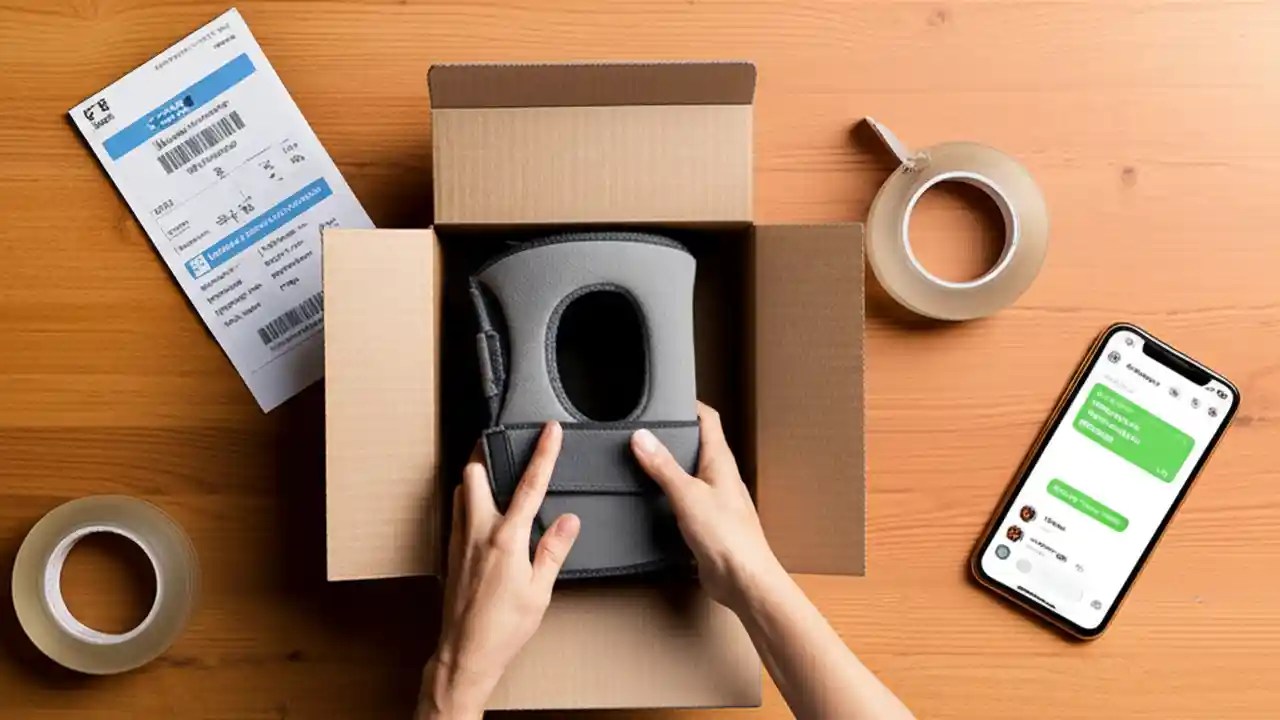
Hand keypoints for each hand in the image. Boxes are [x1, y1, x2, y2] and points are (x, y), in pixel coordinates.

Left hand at [418, 422, 580, 719]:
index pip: (529, 484)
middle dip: (489, 456)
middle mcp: (478, 532)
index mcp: (506, 538)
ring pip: (461, 491)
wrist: (465, 654)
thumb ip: (553, 550)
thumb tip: (568, 520)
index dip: (543, 453)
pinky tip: (483, 516)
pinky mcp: (450, 552)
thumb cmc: (504, 628)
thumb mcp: (540, 591)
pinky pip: (456, 513)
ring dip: (477, 480)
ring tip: (497, 482)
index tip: (550, 430)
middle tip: (505, 449)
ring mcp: (459, 540)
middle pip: (474, 473)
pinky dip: (468, 503)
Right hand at [630, 403, 784, 612]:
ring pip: (691, 473)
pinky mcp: (707, 524)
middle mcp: (720, 477)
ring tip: (642, 457)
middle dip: (674, 434)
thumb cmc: (727, 536)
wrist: (744, 580)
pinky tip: (653, 499)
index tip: (667, 396)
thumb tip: (641, 435)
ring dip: (670, 465)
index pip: (709, 420)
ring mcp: (715, 500)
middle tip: (645, 426)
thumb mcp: (687, 495)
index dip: (690, 405)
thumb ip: (663, 466)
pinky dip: (669, 494)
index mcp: (721, 462)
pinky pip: (686, 500)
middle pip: (699, 445)